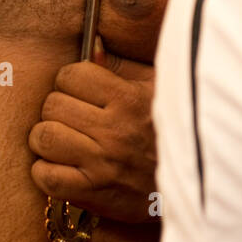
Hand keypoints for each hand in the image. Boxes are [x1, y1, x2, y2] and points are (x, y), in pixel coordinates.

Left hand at [28, 39, 156, 222]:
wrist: (197, 189)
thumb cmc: (172, 132)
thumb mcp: (159, 91)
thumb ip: (124, 68)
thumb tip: (93, 46)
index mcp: (129, 100)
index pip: (71, 75)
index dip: (70, 80)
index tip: (80, 91)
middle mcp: (114, 132)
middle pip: (52, 105)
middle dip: (57, 108)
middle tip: (71, 117)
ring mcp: (102, 165)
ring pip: (44, 138)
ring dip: (47, 139)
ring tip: (63, 141)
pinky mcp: (95, 195)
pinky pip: (47, 178)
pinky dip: (45, 172)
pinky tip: (60, 167)